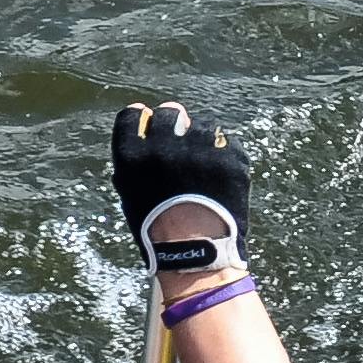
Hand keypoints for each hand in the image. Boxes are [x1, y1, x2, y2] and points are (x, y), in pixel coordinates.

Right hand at [108, 103, 251, 272]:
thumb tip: (146, 133)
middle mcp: (165, 144)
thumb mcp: (132, 191)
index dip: (144, 122)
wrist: (196, 249)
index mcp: (133, 153)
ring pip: (202, 125)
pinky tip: (219, 175)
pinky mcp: (231, 155)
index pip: (134, 114)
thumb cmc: (158, 226)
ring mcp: (201, 148)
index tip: (151, 129)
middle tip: (180, 147)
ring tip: (202, 168)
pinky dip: (224, 153)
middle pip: (170, 113)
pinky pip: (227, 141)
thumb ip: (138, 159)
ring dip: (201, 140)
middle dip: (174, 126)